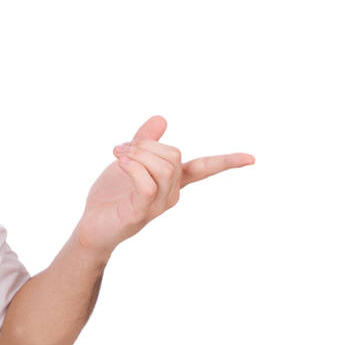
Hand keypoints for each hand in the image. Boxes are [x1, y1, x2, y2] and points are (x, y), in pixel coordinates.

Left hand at [75, 115, 254, 255]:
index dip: (227, 162)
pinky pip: (146, 184)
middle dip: (146, 144)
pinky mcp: (140, 213)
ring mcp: (157, 205)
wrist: (92, 226)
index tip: (252, 158)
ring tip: (118, 154)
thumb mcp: (129, 162)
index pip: (205, 168)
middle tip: (121, 147)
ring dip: (138, 153)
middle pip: (174, 155)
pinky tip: (119, 163)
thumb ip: (145, 141)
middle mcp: (171, 194)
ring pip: (163, 167)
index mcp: (172, 182)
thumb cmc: (112, 196)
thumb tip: (162, 118)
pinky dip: (133, 167)